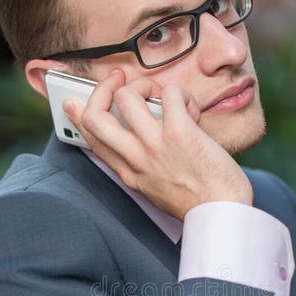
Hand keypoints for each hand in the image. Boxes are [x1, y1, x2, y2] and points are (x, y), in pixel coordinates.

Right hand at [63, 70, 252, 218]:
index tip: (74, 101)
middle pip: (95, 116)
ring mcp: (155, 144)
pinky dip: (180, 94)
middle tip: (119, 81)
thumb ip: (143, 168)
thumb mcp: (157, 191)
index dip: (77, 115)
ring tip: (161, 94)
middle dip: (102, 89)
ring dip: (144, 85)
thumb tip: (141, 141)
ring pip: (127, 96)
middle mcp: (136, 158)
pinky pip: (170, 94)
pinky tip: (191, 109)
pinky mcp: (179, 132)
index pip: (92, 140)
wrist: (221, 215)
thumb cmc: (198, 202)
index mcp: (129, 174)